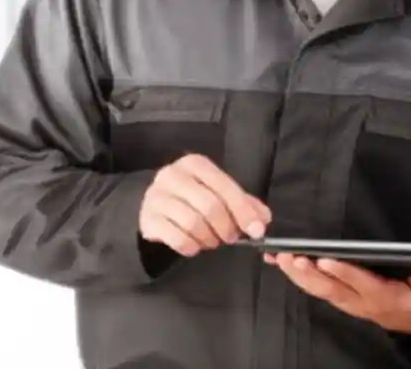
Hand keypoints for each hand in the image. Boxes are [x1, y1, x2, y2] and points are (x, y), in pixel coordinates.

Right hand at [138, 153, 271, 256]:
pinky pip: (176, 238)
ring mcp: (157, 196)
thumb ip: (244, 203)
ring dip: (209, 238)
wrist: (156, 206)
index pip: (225, 187)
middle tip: (231, 238)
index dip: (243, 211)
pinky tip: (195, 246)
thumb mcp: (219, 193)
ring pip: (193, 223)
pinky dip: (191, 246)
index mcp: (195, 164)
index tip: (256, 230)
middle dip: (226, 227)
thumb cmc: (192, 198)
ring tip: (212, 240)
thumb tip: (262, 220)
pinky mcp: (147, 219)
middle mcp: (173, 176)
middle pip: (210, 206)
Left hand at [268, 253, 410, 344]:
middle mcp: (361, 301)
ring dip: (300, 276)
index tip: (326, 259)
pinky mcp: (344, 300)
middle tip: (291, 258)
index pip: (361, 283)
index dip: (344, 272)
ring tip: (282, 260)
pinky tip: (286, 266)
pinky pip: (319, 290)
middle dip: (309, 273)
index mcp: (383, 297)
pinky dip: (301, 278)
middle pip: (330, 289)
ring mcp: (350, 302)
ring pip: (320, 290)